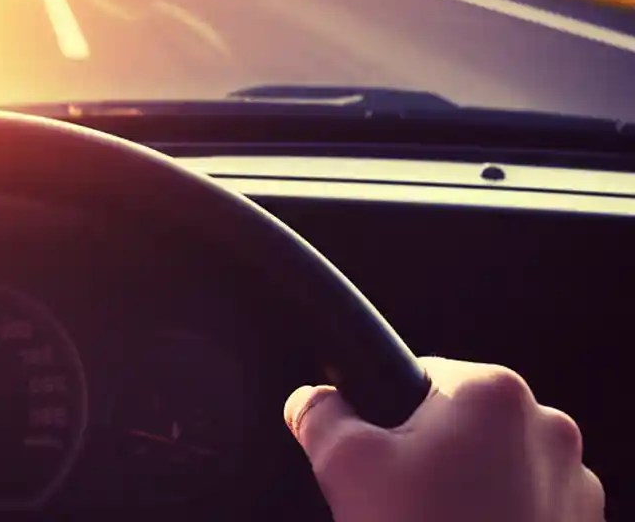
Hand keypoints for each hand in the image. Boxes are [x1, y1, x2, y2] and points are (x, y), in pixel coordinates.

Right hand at [284, 357, 604, 521]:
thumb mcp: (344, 465)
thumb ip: (320, 415)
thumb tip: (309, 401)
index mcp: (492, 393)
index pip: (424, 375)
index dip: (390, 415)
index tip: (384, 454)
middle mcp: (546, 427)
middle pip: (463, 421)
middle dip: (431, 453)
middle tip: (403, 497)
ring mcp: (573, 481)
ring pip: (497, 464)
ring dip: (469, 485)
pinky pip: (528, 503)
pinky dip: (498, 515)